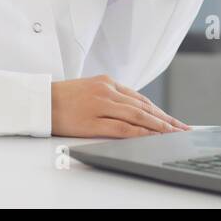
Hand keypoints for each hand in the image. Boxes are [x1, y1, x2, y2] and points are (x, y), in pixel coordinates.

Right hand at [50, 75, 190, 137]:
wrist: (39, 101)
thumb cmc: (62, 99)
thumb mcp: (89, 89)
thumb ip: (109, 97)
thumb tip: (131, 110)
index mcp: (108, 82)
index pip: (140, 99)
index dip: (159, 111)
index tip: (173, 121)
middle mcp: (108, 90)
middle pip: (144, 107)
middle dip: (165, 119)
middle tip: (182, 129)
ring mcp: (101, 104)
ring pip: (138, 116)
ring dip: (158, 126)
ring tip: (173, 135)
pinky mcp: (93, 120)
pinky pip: (123, 128)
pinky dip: (140, 133)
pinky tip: (151, 138)